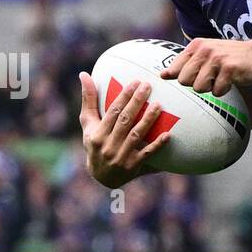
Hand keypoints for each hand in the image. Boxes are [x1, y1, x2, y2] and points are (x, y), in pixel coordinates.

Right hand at [78, 72, 170, 187]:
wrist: (100, 176)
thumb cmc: (95, 143)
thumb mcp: (88, 123)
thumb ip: (89, 100)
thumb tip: (84, 74)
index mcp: (98, 133)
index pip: (112, 111)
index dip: (124, 96)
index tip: (135, 82)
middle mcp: (108, 145)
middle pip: (125, 120)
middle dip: (137, 102)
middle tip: (149, 86)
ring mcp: (121, 157)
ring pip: (136, 135)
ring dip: (148, 120)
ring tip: (159, 105)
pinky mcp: (133, 167)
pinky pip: (147, 154)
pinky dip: (157, 145)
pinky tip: (168, 134)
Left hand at [160, 37, 251, 96]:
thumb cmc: (231, 57)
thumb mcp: (206, 54)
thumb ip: (186, 64)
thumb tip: (162, 75)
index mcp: (196, 45)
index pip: (175, 69)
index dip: (183, 78)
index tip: (196, 77)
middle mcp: (204, 50)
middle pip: (184, 81)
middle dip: (196, 84)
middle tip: (211, 78)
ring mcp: (216, 59)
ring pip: (199, 88)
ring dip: (210, 88)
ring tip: (221, 79)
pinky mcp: (229, 69)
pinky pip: (216, 91)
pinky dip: (224, 91)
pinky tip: (231, 81)